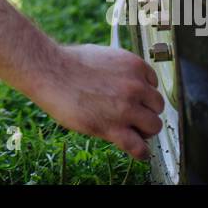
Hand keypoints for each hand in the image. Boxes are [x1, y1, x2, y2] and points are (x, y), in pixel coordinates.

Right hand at [28, 42, 164, 159]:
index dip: (144, 94)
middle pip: (157, 106)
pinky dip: (141, 152)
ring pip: (153, 126)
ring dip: (144, 130)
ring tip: (132, 131)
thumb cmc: (69, 62)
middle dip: (146, 111)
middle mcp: (135, 86)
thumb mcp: (104, 56)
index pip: (154, 85)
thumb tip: (125, 82)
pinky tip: (138, 151)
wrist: (49, 71)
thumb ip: (121, 71)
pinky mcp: (113, 127)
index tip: (136, 100)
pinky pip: (138, 146)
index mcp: (134, 65)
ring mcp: (126, 108)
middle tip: (133, 116)